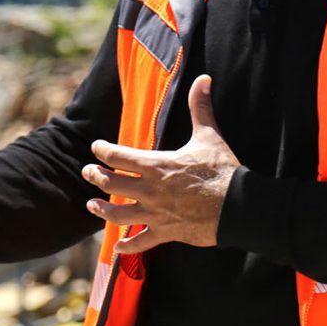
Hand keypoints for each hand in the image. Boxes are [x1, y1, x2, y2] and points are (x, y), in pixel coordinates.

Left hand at [83, 75, 239, 253]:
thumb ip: (200, 107)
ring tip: (92, 205)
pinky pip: (140, 242)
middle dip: (95, 176)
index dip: (102, 151)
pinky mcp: (165, 232)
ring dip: (101, 209)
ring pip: (117, 214)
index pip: (117, 156)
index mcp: (156, 165)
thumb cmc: (222, 170)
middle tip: (88, 172)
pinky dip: (127, 246)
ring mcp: (155, 213)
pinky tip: (118, 247)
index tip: (96, 148)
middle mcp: (150, 190)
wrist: (237, 206)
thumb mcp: (209, 135)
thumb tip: (204, 79)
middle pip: (110, 184)